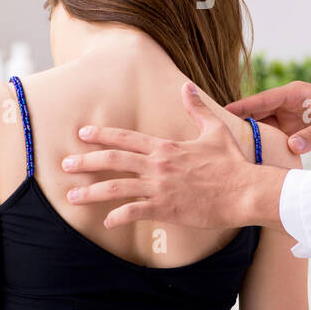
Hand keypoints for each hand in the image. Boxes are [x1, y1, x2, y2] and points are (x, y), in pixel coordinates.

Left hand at [61, 81, 285, 229]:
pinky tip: (106, 222)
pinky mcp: (166, 209)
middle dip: (85, 161)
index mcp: (165, 147)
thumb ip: (196, 108)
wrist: (245, 191)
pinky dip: (117, 217)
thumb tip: (187, 87)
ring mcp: (160, 187)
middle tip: (65, 163)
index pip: (125, 138)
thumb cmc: (232, 162)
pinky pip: (134, 212)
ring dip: (91, 192)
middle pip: (112, 160)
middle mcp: (157, 165)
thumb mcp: (214, 130)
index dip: (101, 135)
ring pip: (116, 187)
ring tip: (72, 196)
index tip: (82, 134)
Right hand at [226, 83, 310, 155]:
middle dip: (241, 124)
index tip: (220, 113)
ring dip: (254, 139)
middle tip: (218, 137)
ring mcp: (294, 122)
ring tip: (233, 152)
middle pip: (258, 115)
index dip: (241, 106)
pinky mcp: (301, 136)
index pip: (262, 99)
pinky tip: (257, 161)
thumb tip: (292, 146)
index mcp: (296, 93)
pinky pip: (279, 142)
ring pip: (266, 130)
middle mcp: (291, 106)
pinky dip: (269, 149)